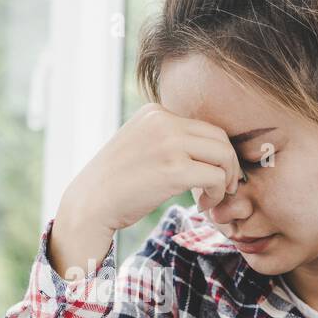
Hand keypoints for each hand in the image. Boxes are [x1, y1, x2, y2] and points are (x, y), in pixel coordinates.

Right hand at [49, 103, 242, 276]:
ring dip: (225, 180)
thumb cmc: (114, 183)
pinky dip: (216, 194)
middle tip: (220, 188)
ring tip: (210, 198)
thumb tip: (202, 147)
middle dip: (228, 165)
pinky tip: (201, 205)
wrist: (89, 204)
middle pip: (219, 137)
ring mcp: (169, 143)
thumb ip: (166, 138)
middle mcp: (163, 121)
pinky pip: (216, 177)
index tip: (207, 175)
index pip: (203, 126)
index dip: (213, 153)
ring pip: (224, 155)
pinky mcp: (175, 170)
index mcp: (155, 112)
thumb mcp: (139, 144)